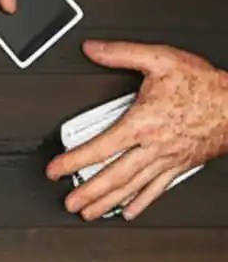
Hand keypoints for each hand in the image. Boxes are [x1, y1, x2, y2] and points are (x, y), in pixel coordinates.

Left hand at [46, 41, 227, 219]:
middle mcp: (152, 147)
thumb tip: (94, 49)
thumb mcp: (161, 59)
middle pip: (113, 176)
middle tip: (69, 202)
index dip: (73, 161)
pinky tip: (128, 211)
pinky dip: (141, 202)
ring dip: (107, 202)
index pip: (99, 148)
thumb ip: (123, 53)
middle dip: (88, 192)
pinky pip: (157, 189)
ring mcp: (167, 160)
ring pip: (131, 187)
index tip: (55, 170)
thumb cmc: (205, 85)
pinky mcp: (180, 166)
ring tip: (89, 212)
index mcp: (142, 123)